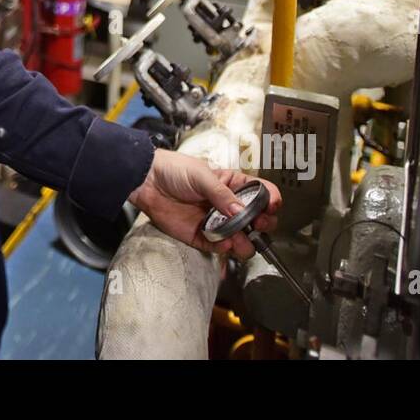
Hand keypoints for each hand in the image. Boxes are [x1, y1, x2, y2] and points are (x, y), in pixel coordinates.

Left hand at [128, 150, 280, 259]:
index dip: (271, 200)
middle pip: (258, 220)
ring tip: (241, 239)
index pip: (261, 193)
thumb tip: (240, 211)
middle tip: (258, 224)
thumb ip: (221, 194)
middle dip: (263, 225)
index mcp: (233, 185)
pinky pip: (221, 248)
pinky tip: (225, 242)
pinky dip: (226, 248)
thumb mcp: (201, 175)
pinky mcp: (203, 237)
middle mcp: (229, 206)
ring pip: (243, 239)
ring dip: (246, 242)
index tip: (272, 205)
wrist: (147, 183)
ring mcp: (217, 223)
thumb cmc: (174, 170)